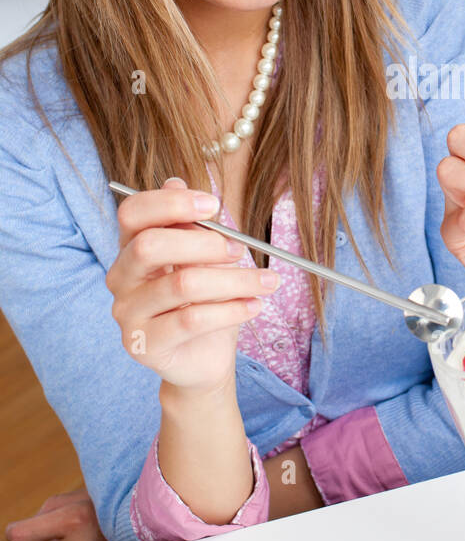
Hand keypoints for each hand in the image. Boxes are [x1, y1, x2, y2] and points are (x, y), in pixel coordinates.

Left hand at [5, 488, 112, 540]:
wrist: (149, 526)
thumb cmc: (114, 506)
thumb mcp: (82, 495)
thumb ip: (50, 509)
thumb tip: (23, 530)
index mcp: (72, 520)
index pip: (22, 536)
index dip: (16, 531)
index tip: (15, 531)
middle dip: (47, 538)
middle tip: (71, 526)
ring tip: (86, 537)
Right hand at [105, 176, 279, 392]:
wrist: (205, 357)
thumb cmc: (205, 302)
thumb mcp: (205, 259)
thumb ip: (192, 226)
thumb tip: (177, 182)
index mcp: (130, 248)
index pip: (133, 213)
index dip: (171, 204)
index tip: (213, 204)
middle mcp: (121, 279)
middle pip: (149, 246)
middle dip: (204, 243)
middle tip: (241, 249)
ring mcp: (127, 314)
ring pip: (182, 285)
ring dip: (234, 280)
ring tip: (267, 282)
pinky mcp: (144, 346)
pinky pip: (192, 320)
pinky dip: (232, 309)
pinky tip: (255, 305)